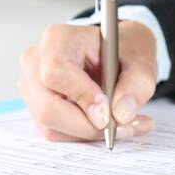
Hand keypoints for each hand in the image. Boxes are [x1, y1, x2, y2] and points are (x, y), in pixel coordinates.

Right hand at [18, 20, 158, 141]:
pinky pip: (55, 132)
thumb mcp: (142, 60)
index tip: (110, 112)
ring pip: (51, 126)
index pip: (56, 74)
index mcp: (58, 40)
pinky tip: (108, 125)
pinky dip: (84, 135)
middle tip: (124, 126)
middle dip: (88, 126)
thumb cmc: (124, 51)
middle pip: (48, 108)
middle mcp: (36, 62)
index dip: (82, 98)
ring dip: (89, 133)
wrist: (118, 53)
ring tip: (125, 124)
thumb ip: (136, 85)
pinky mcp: (37, 107)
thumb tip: (120, 115)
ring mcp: (32, 86)